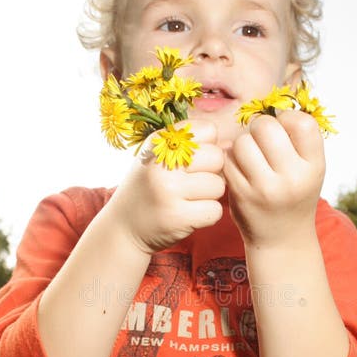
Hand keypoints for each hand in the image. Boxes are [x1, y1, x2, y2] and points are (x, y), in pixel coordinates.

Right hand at [108, 122, 225, 253]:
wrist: (124, 227)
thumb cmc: (150, 188)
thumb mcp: (162, 158)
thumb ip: (196, 148)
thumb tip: (232, 145)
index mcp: (159, 141)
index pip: (208, 130)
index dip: (207, 147)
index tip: (192, 161)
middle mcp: (162, 163)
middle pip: (217, 157)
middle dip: (212, 172)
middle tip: (192, 184)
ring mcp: (168, 191)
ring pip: (219, 186)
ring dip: (210, 196)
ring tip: (188, 200)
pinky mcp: (177, 217)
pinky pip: (215, 211)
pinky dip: (207, 215)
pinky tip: (189, 215)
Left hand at [224, 108, 324, 248]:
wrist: (282, 239)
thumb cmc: (295, 194)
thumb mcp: (310, 168)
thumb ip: (298, 138)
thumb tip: (271, 104)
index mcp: (314, 167)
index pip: (301, 122)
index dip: (288, 118)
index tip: (284, 130)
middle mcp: (292, 178)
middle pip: (265, 127)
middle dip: (260, 128)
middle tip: (262, 140)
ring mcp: (264, 188)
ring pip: (242, 142)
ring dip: (243, 143)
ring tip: (251, 156)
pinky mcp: (240, 195)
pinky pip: (227, 160)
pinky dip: (231, 159)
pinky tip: (241, 169)